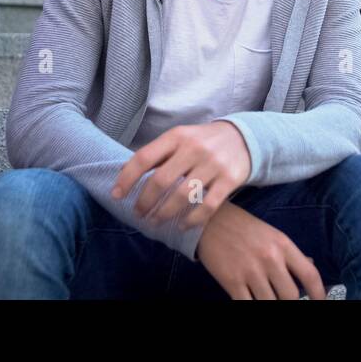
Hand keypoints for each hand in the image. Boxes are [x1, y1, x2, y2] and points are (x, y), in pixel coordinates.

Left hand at [112, 121, 251, 229]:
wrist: (243, 138)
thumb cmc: (202, 141)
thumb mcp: (180, 138)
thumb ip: (157, 154)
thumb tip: (124, 173)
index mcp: (176, 136)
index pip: (144, 158)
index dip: (127, 178)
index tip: (116, 195)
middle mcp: (194, 148)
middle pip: (161, 181)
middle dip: (145, 201)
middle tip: (138, 213)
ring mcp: (213, 164)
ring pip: (182, 196)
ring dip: (164, 213)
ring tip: (155, 221)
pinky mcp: (229, 180)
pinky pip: (207, 206)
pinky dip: (191, 220)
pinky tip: (182, 225)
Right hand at [195, 203, 325, 299]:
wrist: (210, 220)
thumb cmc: (243, 228)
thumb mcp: (272, 235)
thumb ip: (290, 254)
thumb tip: (310, 266)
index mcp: (283, 245)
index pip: (310, 275)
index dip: (319, 294)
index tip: (321, 302)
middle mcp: (270, 259)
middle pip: (291, 296)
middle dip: (292, 304)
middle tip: (286, 301)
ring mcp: (251, 272)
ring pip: (270, 304)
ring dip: (272, 305)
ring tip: (269, 300)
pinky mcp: (232, 282)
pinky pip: (247, 305)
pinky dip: (253, 307)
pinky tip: (253, 301)